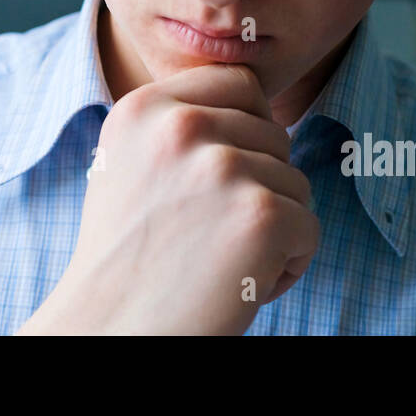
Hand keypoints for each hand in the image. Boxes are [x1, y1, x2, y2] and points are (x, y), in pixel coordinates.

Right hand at [17, 63, 319, 334]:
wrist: (108, 331)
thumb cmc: (125, 258)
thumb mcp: (129, 164)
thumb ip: (178, 123)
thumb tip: (255, 107)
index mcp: (145, 106)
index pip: (240, 84)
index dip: (247, 130)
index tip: (218, 178)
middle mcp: (181, 125)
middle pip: (274, 135)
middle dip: (259, 186)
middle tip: (209, 233)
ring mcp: (222, 167)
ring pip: (295, 183)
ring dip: (271, 228)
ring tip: (218, 260)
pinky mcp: (260, 213)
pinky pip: (308, 229)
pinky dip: (286, 265)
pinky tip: (237, 283)